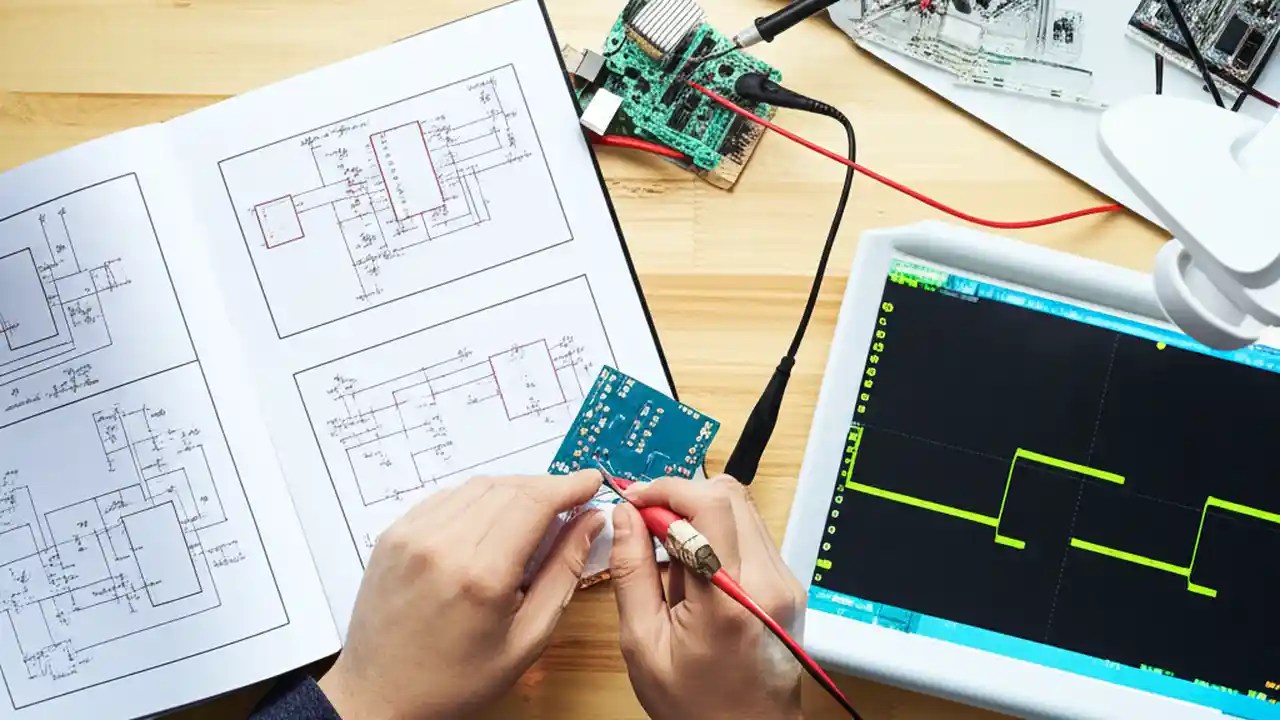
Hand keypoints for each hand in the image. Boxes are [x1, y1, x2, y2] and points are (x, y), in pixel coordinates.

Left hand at [319, 471, 605, 719]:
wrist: (380, 697)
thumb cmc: (456, 681)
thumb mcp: (526, 639)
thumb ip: (563, 573)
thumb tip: (591, 522)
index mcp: (481, 575)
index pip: (535, 502)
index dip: (569, 485)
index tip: (591, 480)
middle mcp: (443, 545)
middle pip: (508, 488)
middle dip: (545, 488)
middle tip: (568, 503)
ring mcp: (412, 535)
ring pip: (477, 486)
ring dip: (512, 491)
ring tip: (531, 515)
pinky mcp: (393, 534)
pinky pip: (446, 498)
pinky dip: (476, 501)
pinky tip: (489, 524)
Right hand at [610, 475, 806, 719]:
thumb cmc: (695, 705)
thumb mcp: (643, 643)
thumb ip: (632, 571)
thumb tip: (624, 516)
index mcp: (728, 598)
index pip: (709, 505)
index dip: (667, 490)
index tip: (635, 500)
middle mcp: (767, 581)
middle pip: (730, 495)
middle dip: (681, 496)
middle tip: (647, 521)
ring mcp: (784, 582)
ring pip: (742, 509)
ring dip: (700, 514)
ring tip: (669, 553)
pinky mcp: (788, 585)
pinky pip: (751, 534)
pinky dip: (718, 534)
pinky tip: (695, 569)